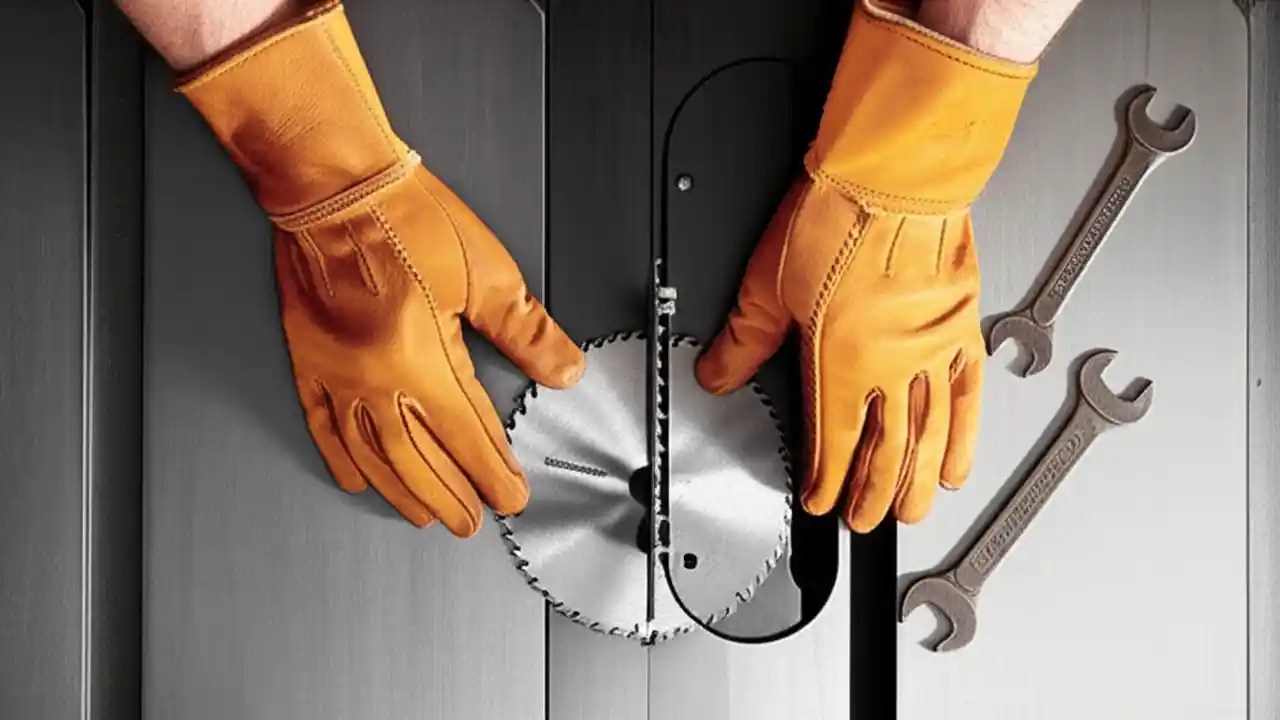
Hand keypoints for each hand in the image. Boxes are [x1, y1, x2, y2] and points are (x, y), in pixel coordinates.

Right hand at [272, 156, 582, 535]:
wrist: (334, 182)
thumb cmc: (403, 216)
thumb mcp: (486, 272)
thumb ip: (526, 331)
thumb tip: (562, 370)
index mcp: (420, 359)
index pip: (467, 437)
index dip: (493, 473)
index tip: (511, 495)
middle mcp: (374, 377)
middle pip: (418, 459)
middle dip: (451, 495)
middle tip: (470, 520)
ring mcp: (337, 373)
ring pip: (372, 455)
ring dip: (402, 491)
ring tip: (425, 513)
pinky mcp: (310, 360)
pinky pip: (323, 426)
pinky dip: (342, 459)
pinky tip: (356, 479)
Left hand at [696, 1, 1035, 530]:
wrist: (894, 173)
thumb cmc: (838, 215)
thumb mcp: (768, 283)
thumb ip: (744, 339)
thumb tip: (718, 374)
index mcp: (841, 360)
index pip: (833, 440)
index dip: (826, 481)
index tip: (820, 503)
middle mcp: (891, 365)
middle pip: (884, 449)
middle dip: (871, 493)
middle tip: (865, 522)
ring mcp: (931, 348)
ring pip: (927, 434)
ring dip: (917, 479)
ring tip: (911, 511)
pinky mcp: (961, 326)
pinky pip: (966, 395)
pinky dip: (964, 434)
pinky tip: (958, 459)